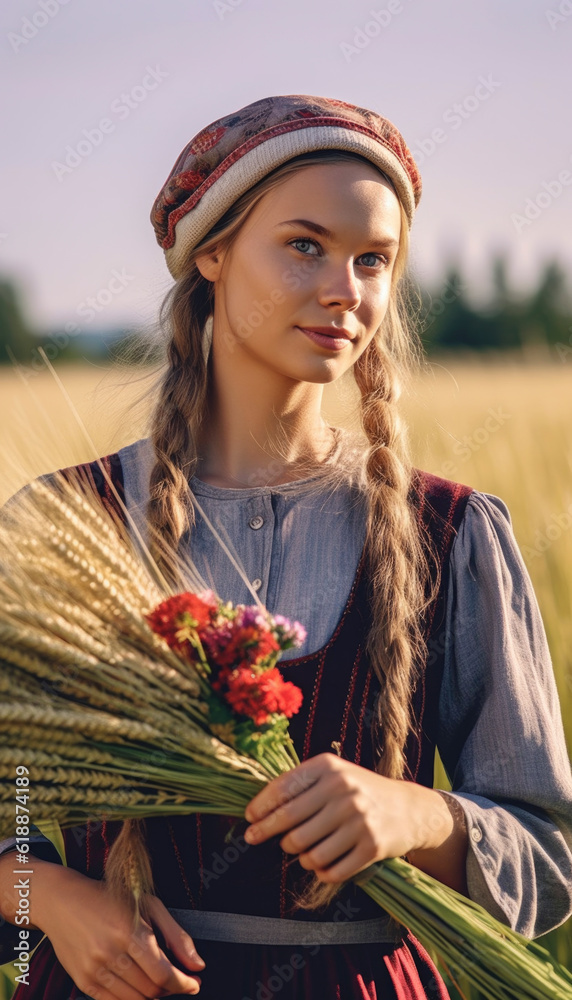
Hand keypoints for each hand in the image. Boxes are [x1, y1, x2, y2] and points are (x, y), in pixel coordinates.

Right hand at [33, 862, 203, 997]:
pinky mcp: (83, 981)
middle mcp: (110, 953)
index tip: (194, 983)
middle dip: (170, 989)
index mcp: (129, 931)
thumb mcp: (148, 905)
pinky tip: (138, 988)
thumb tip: (198, 965)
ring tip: (158, 983)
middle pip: (150, 990)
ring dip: (152, 997)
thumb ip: (176, 936)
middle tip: (178, 980)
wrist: (61, 902)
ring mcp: (94, 969)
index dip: (183, 983)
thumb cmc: (109, 899)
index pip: (163, 974)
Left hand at [243, 753, 454, 883]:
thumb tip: (258, 810)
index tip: (248, 819)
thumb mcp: (333, 774)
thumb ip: (300, 785)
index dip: (261, 808)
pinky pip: (331, 870)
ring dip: (298, 856)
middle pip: (291, 824)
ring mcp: (359, 819)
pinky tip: (319, 865)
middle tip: (256, 838)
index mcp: (330, 767)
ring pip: (308, 852)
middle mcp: (344, 790)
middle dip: (268, 833)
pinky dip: (320, 871)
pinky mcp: (372, 847)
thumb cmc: (360, 791)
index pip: (283, 790)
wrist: (409, 809)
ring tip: (301, 851)